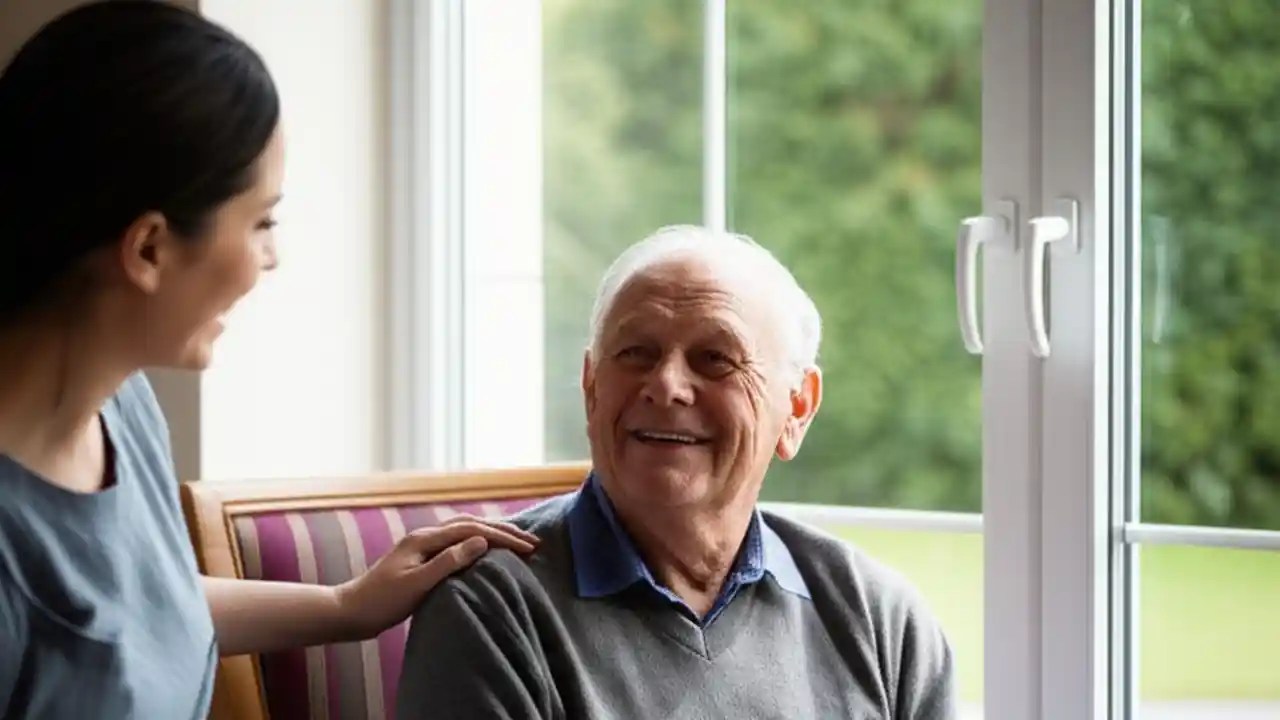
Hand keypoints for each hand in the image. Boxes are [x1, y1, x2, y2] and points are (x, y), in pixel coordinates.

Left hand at [334, 517, 538, 638]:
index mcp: (425, 539)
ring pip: (464, 532)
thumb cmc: (380, 602)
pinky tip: (486, 553)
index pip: (472, 530)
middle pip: (471, 525)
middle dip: (503, 531)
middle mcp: (424, 537)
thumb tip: (481, 542)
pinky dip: (478, 544)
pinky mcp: (421, 560)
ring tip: (516, 542)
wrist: (349, 612)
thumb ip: (449, 562)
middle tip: (532, 542)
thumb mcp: (417, 585)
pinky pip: (457, 544)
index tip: (528, 547)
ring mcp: (422, 547)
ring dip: (492, 534)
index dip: (503, 536)